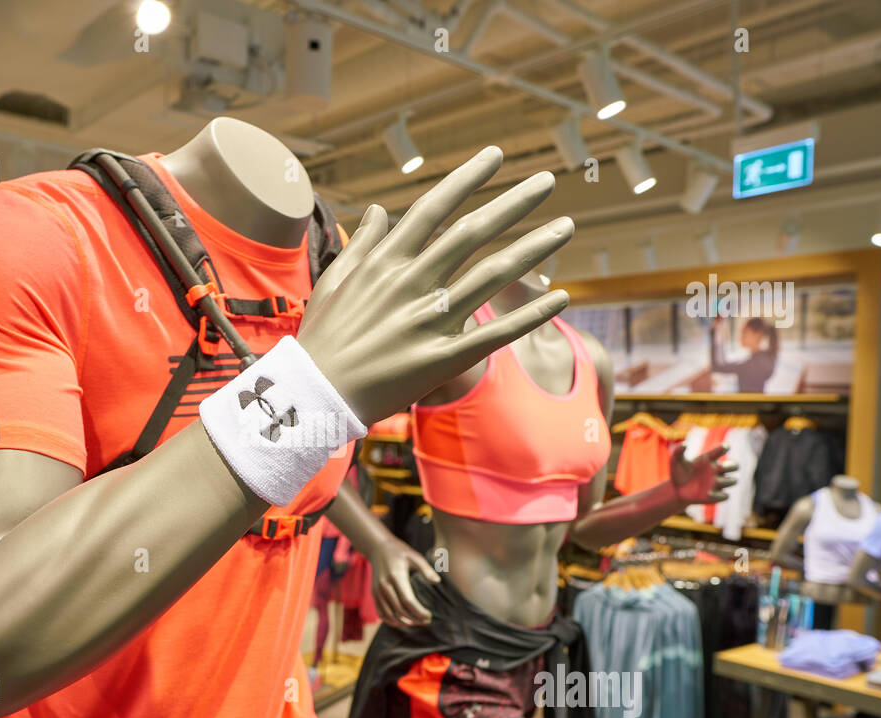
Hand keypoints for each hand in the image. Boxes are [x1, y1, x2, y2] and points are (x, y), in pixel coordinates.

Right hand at [296, 148, 573, 423]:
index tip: (496, 156)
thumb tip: (381, 209)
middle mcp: (411, 285)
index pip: (433, 209)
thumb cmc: (323, 340)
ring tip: (565, 226)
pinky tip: (561, 297)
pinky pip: (497, 333)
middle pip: (472, 233)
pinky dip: (531, 314)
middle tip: (547, 180)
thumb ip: (364, 245)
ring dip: (534, 248)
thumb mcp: (334, 282)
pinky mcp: (443, 359)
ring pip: (492, 276)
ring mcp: (429, 321)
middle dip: (514, 203)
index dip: (466, 178)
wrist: (315, 398)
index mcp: (384, 263)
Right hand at [367, 538, 439, 628]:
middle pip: (400, 610)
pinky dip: (392, 622)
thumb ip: (426, 569)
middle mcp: (384, 586)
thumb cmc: (400, 552)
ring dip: (404, 623)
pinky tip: (404, 622)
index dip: (419, 612)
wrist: (378, 548)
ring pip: (390, 615)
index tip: (430, 616)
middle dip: (415, 619)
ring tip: (417, 623)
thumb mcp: (415, 556)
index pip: (408, 601)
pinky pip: (382, 614)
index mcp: (396, 577)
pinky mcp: (374, 595)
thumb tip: (437, 581)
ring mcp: (377, 592)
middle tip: (427, 621)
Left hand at [670, 443, 737, 504]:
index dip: (724, 448)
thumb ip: (678, 451)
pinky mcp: (715, 496)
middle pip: (734, 466)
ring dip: (726, 481)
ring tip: (714, 481)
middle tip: (720, 467)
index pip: (721, 450)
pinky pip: (725, 496)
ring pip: (733, 481)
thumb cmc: (678, 473)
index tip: (724, 447)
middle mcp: (716, 470)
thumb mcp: (675, 460)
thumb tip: (684, 444)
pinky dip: (719, 495)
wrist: (676, 490)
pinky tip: (708, 493)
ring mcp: (717, 484)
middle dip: (731, 466)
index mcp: (709, 459)